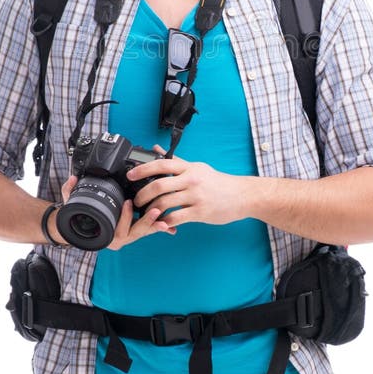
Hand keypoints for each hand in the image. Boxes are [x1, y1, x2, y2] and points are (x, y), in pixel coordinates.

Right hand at [60, 174, 175, 251]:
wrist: (79, 230)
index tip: (127, 203)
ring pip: (143, 233)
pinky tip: (169, 226)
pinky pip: (147, 232)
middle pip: (134, 233)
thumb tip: (72, 179)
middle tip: (154, 211)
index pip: (117, 230)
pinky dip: (157, 228)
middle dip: (145, 223)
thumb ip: (70, 191)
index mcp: (105, 235)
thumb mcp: (72, 204)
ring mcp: (127, 237)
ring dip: (154, 225)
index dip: (123, 218)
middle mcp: (117, 239)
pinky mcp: (134, 233)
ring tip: (164, 218)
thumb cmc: (78, 219)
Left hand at [127, 154, 249, 227]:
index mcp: (189, 168)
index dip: (143, 169)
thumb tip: (157, 150)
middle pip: (159, 185)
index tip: (131, 175)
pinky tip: (160, 223)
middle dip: (143, 194)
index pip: (162, 165)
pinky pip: (176, 218)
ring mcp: (196, 196)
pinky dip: (165, 222)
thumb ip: (177, 161)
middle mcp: (192, 180)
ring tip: (145, 213)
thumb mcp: (198, 168)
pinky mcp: (200, 212)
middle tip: (136, 201)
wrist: (242, 195)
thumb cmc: (218, 182)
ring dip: (151, 210)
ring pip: (165, 203)